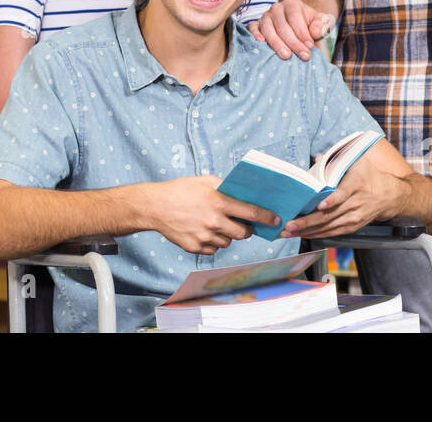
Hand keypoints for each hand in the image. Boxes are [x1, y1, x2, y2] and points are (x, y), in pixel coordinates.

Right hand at [143, 176, 279, 254]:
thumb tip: (244, 195)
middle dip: (247, 230)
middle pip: (243, 233)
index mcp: (219, 202)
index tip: (276, 221)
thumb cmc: (181, 190)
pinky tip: (203, 230)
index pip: (252, 213)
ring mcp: (204, 236)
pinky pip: (213, 249)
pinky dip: (213, 242)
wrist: (155, 206)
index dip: (267, 218)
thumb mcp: (205, 181)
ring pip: (228, 242)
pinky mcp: (195, 247)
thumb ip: (226, 188)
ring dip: (228, 235)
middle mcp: (214, 221)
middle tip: (243, 225)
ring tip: (216, 224)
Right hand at [249, 0, 334, 60]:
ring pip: (268, 29)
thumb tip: (315, 33)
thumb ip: (322, 25)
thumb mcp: (320, 22)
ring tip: (286, 56)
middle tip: (304, 56)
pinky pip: (252, 27)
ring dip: (277, 43)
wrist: (298, 25)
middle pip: (282, 26)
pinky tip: (262, 43)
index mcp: (292, 3)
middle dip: (294, 42)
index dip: (302, 32)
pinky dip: (255, 34)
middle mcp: (276, 8)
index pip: (295, 17)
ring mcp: (265, 16)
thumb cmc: (310, 24)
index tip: (310, 46)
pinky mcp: (256, 24)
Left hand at [282, 157, 403, 240]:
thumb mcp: (357, 161)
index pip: (343, 194)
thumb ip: (336, 159)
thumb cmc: (369, 176)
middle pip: (329, 215)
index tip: (320, 205)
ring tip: (289, 232)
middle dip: (307, 221)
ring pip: (328, 226)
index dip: (331, 200)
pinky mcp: (352, 227)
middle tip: (289, 224)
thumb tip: (317, 159)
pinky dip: (317, 234)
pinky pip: (332, 232)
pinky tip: (303, 234)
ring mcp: (354, 217)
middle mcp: (355, 203)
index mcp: (356, 184)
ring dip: (307, 230)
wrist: (389, 196)